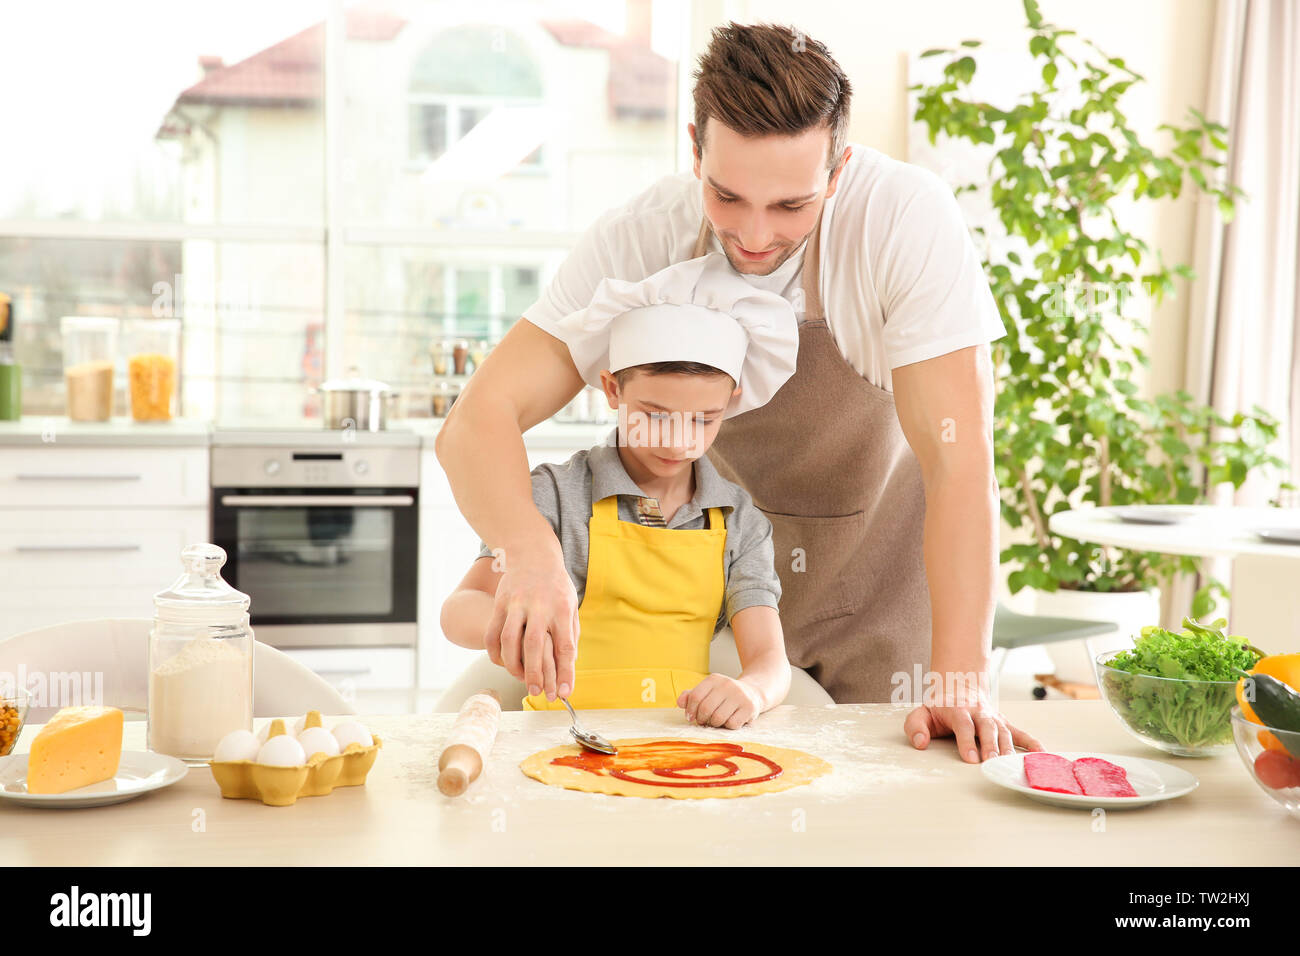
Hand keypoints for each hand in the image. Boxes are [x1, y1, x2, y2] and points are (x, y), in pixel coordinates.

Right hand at [483, 542, 578, 699]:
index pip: (564, 646)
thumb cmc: (556, 586)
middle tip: (538, 692)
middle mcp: (539, 606)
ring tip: (520, 679)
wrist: (533, 554)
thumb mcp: (571, 605)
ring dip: (513, 664)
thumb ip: (570, 634)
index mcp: (562, 608)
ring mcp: (516, 604)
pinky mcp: (500, 603)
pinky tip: (502, 662)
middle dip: (536, 672)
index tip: (565, 692)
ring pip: (509, 639)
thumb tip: (568, 664)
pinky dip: (495, 652)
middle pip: (534, 644)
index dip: (566, 671)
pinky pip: (492, 632)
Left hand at [678, 674, 763, 728]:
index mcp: (713, 679)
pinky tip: (730, 720)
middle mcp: (727, 684)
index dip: (690, 710)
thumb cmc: (724, 696)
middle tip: (703, 722)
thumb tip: (679, 702)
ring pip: (718, 718)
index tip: (690, 717)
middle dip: (702, 719)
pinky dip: (728, 726)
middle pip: (705, 708)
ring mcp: (739, 695)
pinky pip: (732, 724)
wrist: (753, 693)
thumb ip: (691, 696)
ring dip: (714, 724)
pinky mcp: (749, 707)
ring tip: (716, 721)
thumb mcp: (708, 691)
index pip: (695, 696)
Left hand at [904, 700, 1043, 761]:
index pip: (963, 725)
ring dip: (1009, 748)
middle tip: (993, 762)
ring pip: (1004, 732)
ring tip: (1012, 765)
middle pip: (987, 728)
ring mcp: (994, 718)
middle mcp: (979, 713)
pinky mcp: (1004, 723)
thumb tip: (920, 743)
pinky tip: (1041, 754)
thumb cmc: (940, 707)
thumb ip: (916, 727)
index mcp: (957, 710)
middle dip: (991, 746)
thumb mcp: (921, 713)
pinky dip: (1032, 743)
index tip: (970, 759)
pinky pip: (1021, 733)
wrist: (959, 687)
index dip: (967, 742)